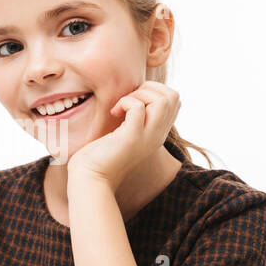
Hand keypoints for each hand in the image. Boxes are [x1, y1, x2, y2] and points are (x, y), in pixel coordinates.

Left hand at [66, 81, 180, 189]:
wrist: (91, 178)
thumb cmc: (101, 154)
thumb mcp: (125, 132)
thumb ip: (134, 117)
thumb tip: (132, 93)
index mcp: (157, 132)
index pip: (175, 101)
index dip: (154, 91)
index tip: (133, 101)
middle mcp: (158, 135)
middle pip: (173, 96)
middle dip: (150, 88)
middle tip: (128, 100)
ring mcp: (147, 137)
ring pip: (163, 100)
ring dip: (140, 94)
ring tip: (123, 106)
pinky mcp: (132, 138)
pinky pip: (138, 108)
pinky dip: (125, 102)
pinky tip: (114, 113)